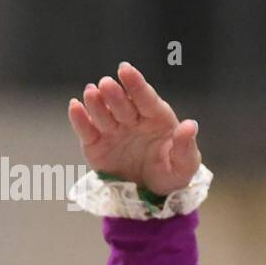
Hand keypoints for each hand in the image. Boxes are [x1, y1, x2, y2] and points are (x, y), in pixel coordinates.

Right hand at [67, 62, 201, 195]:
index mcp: (156, 118)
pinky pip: (87, 130)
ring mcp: (113, 131)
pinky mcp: (96, 144)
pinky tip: (75, 106)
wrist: (152, 195)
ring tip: (91, 92)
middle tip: (107, 84)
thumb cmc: (172, 174)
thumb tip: (190, 125)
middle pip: (122, 104)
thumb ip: (186, 146)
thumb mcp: (185, 165)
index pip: (146, 98)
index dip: (136, 84)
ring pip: (103, 113)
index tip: (125, 70)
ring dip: (96, 102)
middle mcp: (133, 120)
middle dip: (115, 94)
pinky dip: (79, 119)